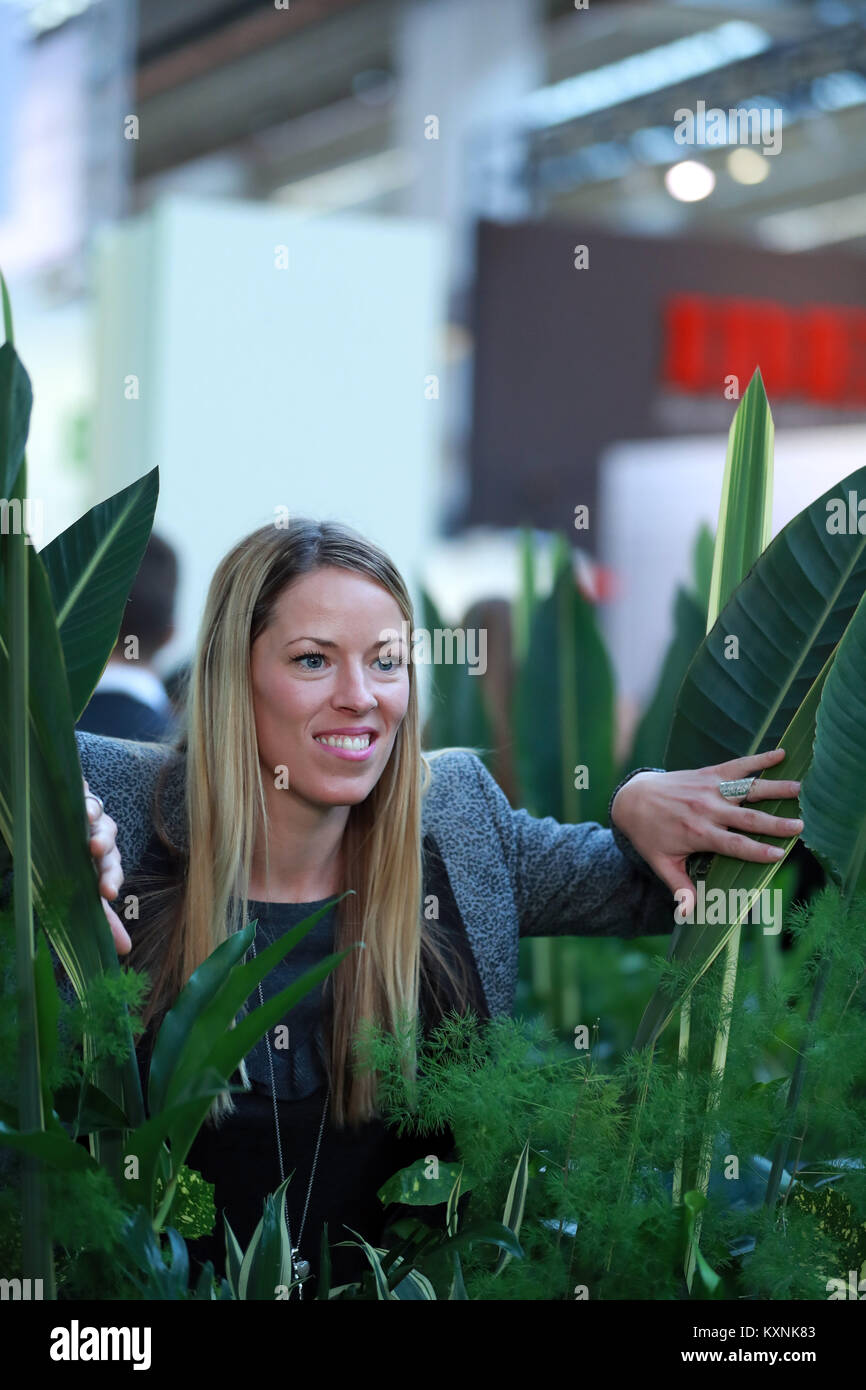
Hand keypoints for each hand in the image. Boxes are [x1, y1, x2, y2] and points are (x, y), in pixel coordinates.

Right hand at [83, 779, 130, 955]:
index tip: (108, 896)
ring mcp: (93, 821)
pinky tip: (87, 813)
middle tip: (105, 885)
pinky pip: (89, 800)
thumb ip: (101, 916)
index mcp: (101, 866)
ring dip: (101, 837)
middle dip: (109, 869)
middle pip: (110, 856)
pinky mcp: (84, 798)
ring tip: (95, 846)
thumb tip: (126, 950)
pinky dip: (89, 805)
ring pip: (104, 828)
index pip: (110, 880)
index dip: (111, 886)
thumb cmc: (69, 854)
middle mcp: (101, 844)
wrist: (54, 810)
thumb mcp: (79, 886)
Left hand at [610, 748, 802, 914]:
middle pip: (747, 817)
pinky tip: (781, 754)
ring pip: (747, 788)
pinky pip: (738, 765)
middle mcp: (707, 809)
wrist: (632, 798)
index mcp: (698, 833)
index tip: (779, 855)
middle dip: (774, 823)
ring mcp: (709, 789)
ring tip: (800, 789)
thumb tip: (688, 914)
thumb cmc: (649, 834)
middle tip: (800, 826)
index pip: (734, 844)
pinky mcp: (709, 773)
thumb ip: (678, 887)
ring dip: (774, 788)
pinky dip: (759, 758)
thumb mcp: (661, 863)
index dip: (757, 851)